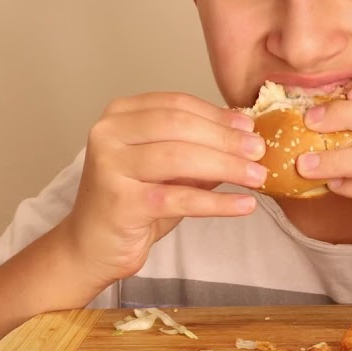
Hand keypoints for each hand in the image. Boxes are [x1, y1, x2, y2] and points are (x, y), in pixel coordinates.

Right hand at [58, 92, 266, 286]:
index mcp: (120, 115)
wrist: (91, 246)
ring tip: (258, 176)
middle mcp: (108, 134)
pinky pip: (180, 199)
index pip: (177, 104)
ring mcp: (111, 167)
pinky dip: (217, 202)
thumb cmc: (133, 202)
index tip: (250, 127)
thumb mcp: (168, 168)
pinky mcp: (121, 203)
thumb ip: (198, 148)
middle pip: (179, 126)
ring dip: (226, 166)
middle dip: (226, 139)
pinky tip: (243, 205)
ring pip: (180, 158)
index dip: (218, 115)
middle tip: (260, 151)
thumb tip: (247, 136)